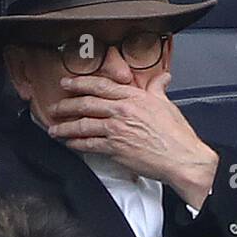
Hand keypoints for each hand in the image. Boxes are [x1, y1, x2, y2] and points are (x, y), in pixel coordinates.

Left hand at [47, 71, 219, 209]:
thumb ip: (158, 89)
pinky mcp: (115, 148)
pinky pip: (89, 144)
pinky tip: (70, 144)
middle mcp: (122, 110)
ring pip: (83, 125)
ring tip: (55, 129)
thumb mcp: (167, 105)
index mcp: (133, 97)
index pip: (100, 86)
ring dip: (66, 127)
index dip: (79, 83)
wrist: (181, 158)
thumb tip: (162, 78)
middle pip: (86, 104)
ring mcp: (116, 130)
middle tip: (55, 107)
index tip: (67, 84)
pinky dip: (77, 144)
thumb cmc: (177, 135)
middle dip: (66, 105)